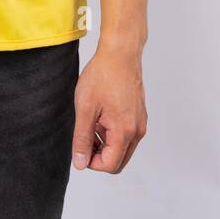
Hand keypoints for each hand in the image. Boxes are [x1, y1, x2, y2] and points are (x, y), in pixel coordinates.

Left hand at [71, 40, 147, 173]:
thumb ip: (82, 138)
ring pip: (122, 149)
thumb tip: (80, 163)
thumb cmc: (103, 75)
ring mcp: (140, 123)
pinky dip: (112, 134)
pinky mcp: (139, 116)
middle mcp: (137, 131)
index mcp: (125, 131)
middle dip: (99, 155)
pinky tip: (100, 115)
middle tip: (84, 136)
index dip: (91, 162)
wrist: (120, 53)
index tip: (79, 147)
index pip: (110, 165)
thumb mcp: (85, 108)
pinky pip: (126, 136)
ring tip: (91, 122)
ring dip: (105, 144)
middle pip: (118, 161)